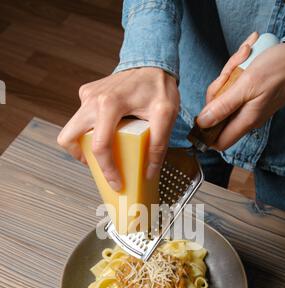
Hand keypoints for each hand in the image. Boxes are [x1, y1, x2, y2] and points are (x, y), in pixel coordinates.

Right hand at [57, 68, 178, 190]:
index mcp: (109, 104)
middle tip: (100, 166)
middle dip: (81, 157)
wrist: (151, 59)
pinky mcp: (87, 94)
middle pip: (69, 138)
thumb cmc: (157, 85)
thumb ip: (159, 143)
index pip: (100, 146)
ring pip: (72, 129)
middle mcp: (92, 100)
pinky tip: (109, 131)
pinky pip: (81, 119)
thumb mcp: (166, 115)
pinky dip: (91, 130)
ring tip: (106, 151)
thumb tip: (149, 171)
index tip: (115, 182)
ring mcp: (86, 96)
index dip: (107, 170)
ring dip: (85, 145)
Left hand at [197, 34, 284, 150]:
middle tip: (230, 72)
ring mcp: (247, 105)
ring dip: (229, 72)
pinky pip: (234, 84)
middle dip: (218, 89)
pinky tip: (247, 55)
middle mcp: (245, 116)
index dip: (206, 130)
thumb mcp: (247, 85)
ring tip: (244, 56)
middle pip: (216, 113)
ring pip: (224, 94)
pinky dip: (237, 68)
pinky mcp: (250, 93)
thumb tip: (202, 123)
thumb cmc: (279, 69)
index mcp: (245, 120)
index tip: (207, 107)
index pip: (217, 141)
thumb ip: (223, 106)